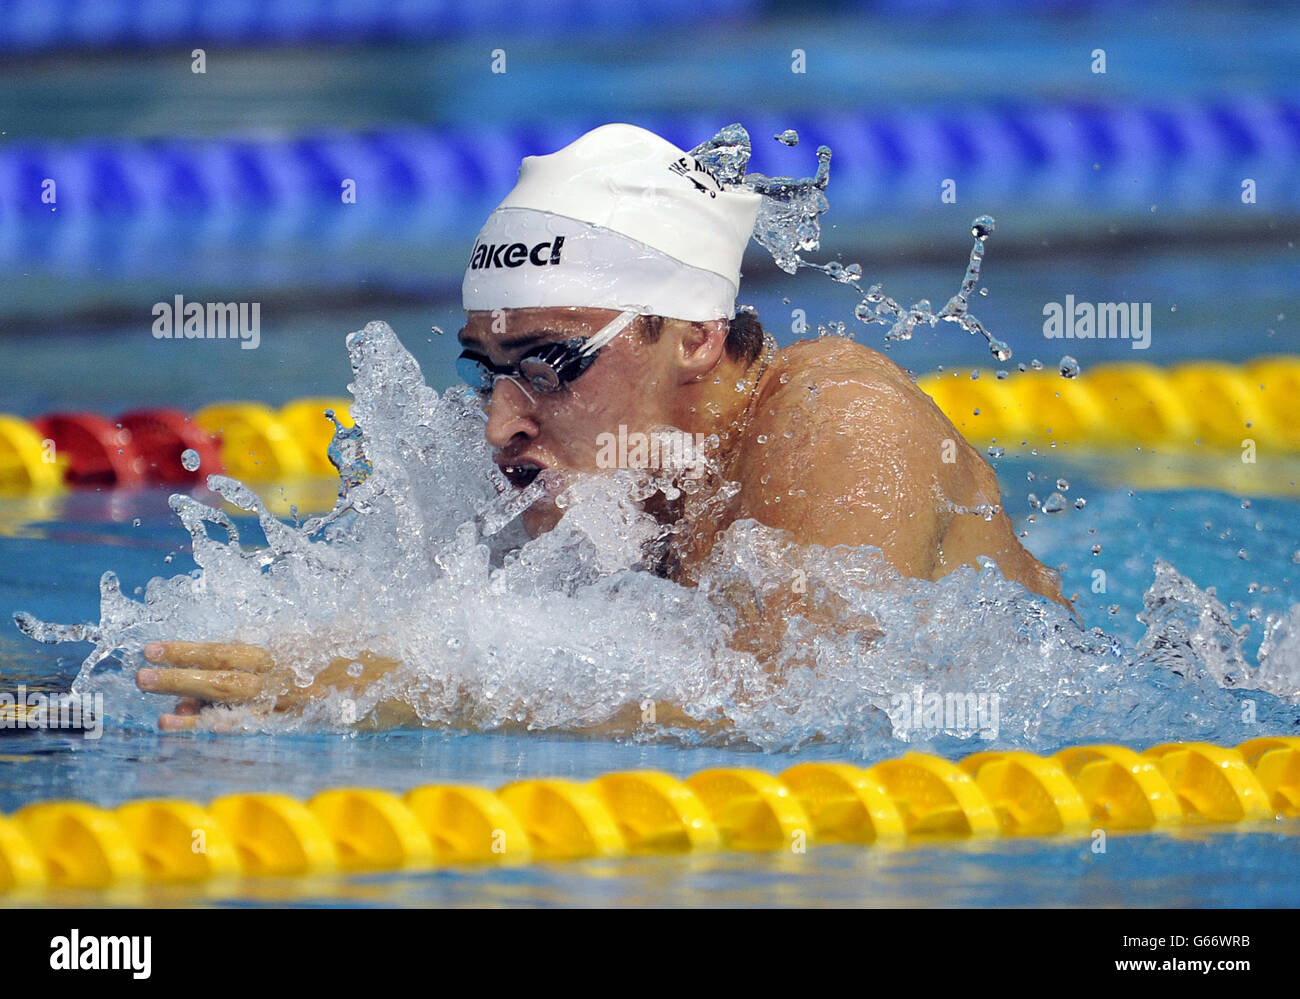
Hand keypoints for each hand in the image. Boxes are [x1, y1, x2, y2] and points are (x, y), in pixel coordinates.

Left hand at [136, 641, 403, 730]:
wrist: (419, 677)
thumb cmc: (379, 653)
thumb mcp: (338, 633)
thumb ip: (299, 640)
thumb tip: (254, 649)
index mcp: (293, 646)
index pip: (233, 648)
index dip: (192, 649)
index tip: (156, 648)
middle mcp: (291, 671)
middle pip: (226, 672)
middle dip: (182, 673)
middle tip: (141, 672)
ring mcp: (299, 698)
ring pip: (238, 700)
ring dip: (196, 702)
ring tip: (159, 713)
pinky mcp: (311, 720)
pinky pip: (262, 727)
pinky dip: (228, 728)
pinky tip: (201, 731)